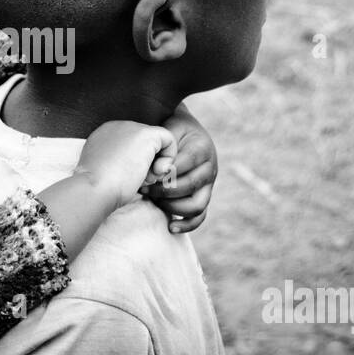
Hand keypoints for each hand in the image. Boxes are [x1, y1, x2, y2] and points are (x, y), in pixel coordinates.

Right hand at [74, 121, 176, 210]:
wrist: (94, 189)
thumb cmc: (98, 189)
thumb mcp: (105, 173)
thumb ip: (120, 164)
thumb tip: (138, 168)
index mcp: (104, 136)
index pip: (131, 147)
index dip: (136, 164)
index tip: (130, 180)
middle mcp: (116, 127)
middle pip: (144, 144)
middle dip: (148, 165)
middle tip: (142, 182)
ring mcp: (131, 128)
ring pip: (156, 142)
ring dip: (156, 164)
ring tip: (146, 179)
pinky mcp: (146, 134)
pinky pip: (168, 139)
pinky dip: (169, 157)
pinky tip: (157, 172)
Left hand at [141, 103, 217, 232]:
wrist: (183, 131)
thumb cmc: (170, 130)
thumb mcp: (168, 128)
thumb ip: (163, 142)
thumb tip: (157, 168)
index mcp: (202, 148)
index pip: (182, 165)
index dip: (162, 173)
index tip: (143, 175)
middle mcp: (210, 168)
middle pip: (189, 186)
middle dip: (163, 190)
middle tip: (143, 188)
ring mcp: (209, 185)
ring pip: (196, 204)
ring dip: (172, 206)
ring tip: (153, 200)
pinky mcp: (204, 197)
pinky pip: (200, 216)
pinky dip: (187, 224)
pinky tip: (171, 227)